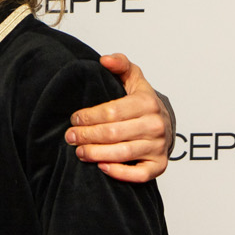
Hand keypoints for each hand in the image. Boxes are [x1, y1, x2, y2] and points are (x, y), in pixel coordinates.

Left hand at [66, 53, 169, 182]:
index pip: (111, 112)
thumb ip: (120, 65)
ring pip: (122, 154)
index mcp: (147, 103)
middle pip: (113, 133)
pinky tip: (102, 166)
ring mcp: (158, 147)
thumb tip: (105, 60)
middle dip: (87, 136)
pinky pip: (138, 174)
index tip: (74, 119)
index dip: (88, 116)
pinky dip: (119, 173)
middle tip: (70, 137)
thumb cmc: (142, 102)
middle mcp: (155, 125)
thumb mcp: (133, 78)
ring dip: (96, 154)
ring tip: (79, 152)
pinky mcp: (159, 165)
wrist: (164, 123)